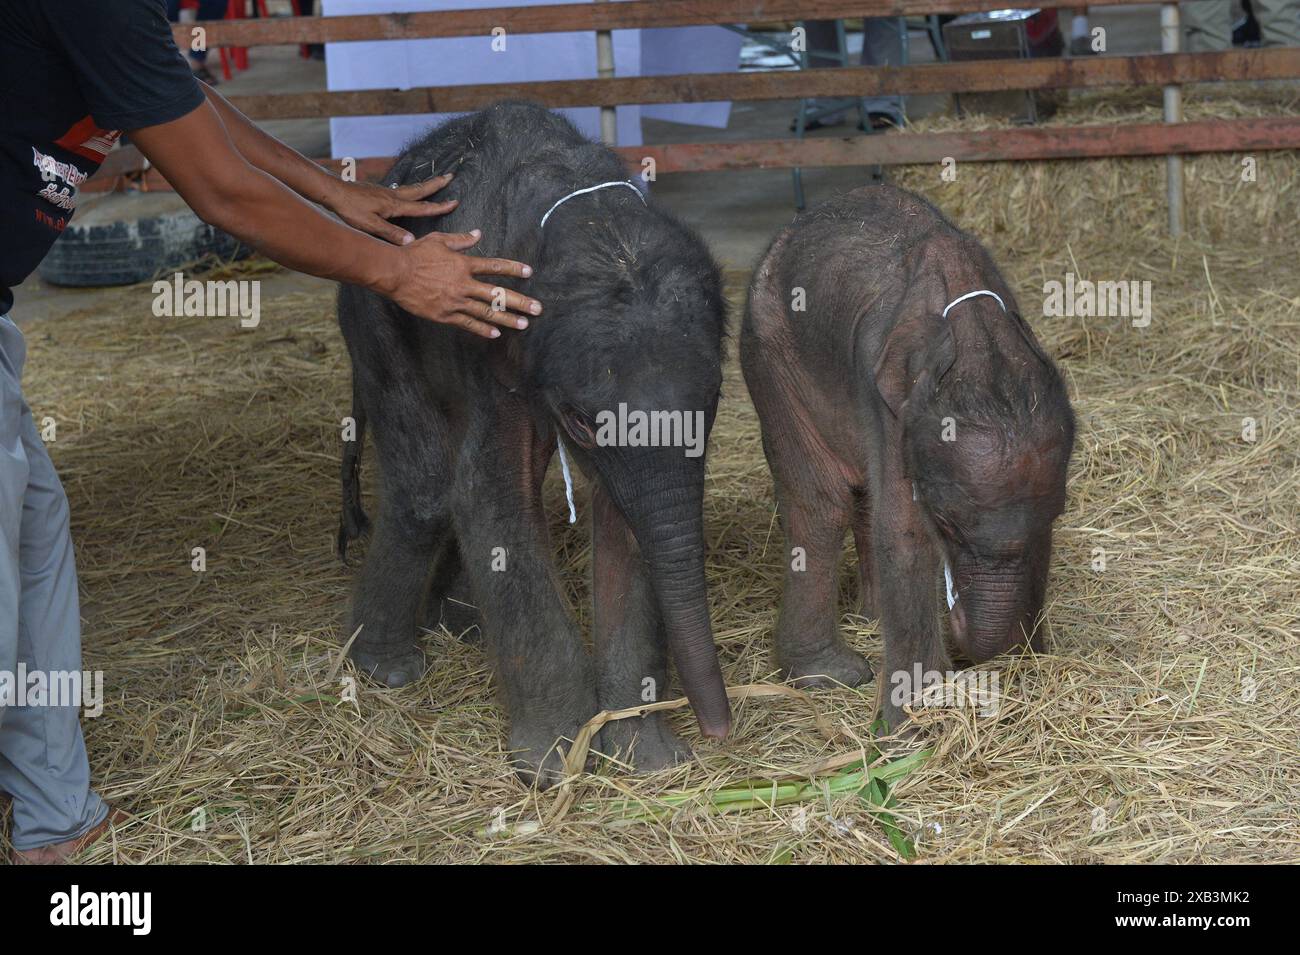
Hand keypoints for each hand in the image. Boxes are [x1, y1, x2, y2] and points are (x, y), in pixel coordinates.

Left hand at [327, 172, 458, 245]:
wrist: (333, 192)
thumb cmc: (351, 210)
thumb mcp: (370, 225)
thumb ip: (391, 234)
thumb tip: (412, 241)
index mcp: (395, 205)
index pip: (421, 207)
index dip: (439, 207)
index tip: (454, 202)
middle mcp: (393, 196)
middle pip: (420, 189)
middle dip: (436, 184)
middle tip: (450, 176)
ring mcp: (386, 192)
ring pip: (411, 188)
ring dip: (425, 185)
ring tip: (436, 180)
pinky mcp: (378, 191)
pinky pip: (400, 189)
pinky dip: (410, 189)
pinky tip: (407, 191)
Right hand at [382, 229, 541, 337]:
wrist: (394, 273)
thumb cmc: (414, 254)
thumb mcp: (438, 240)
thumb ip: (461, 240)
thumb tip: (478, 234)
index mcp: (464, 264)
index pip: (495, 266)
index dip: (513, 268)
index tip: (529, 272)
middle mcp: (464, 284)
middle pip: (498, 294)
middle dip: (520, 301)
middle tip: (538, 308)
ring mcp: (455, 301)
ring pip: (487, 312)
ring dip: (507, 319)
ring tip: (524, 324)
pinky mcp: (444, 314)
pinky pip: (467, 324)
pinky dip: (482, 329)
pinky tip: (496, 334)